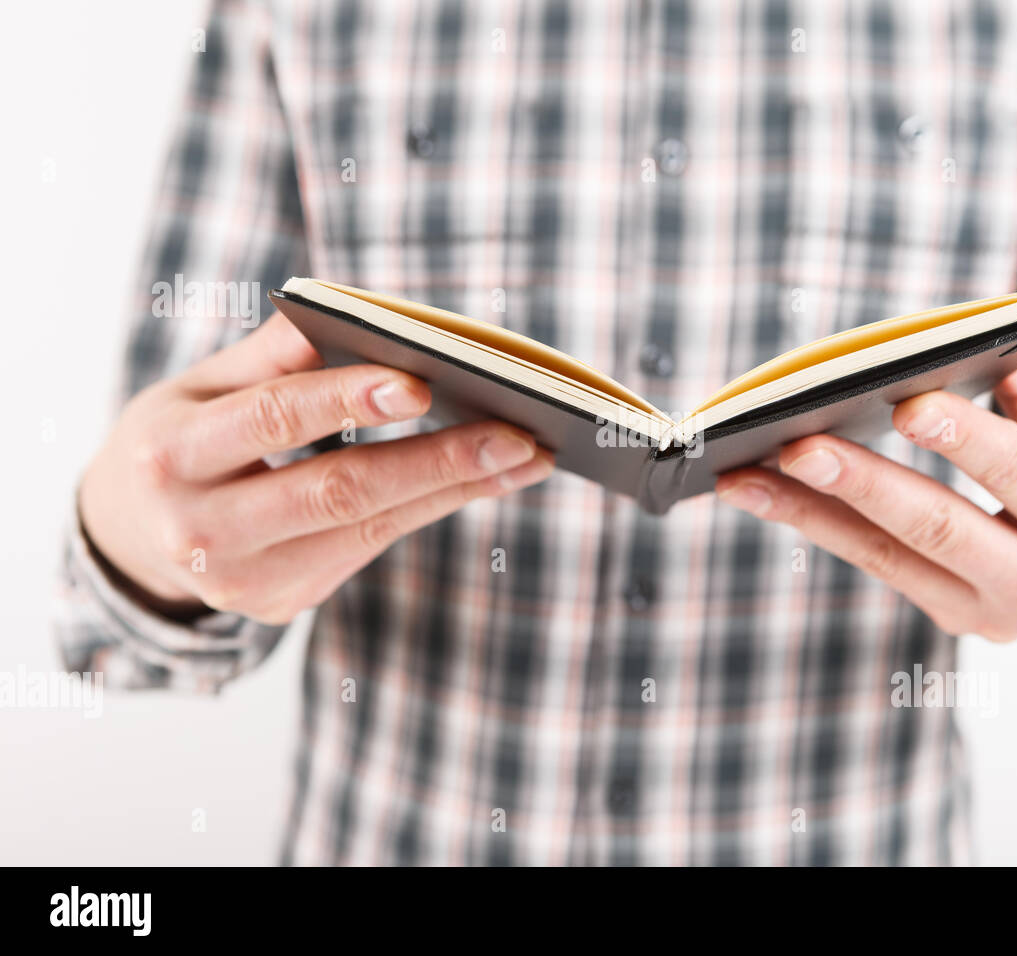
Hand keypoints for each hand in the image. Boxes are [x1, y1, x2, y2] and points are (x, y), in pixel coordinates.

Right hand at [79, 314, 553, 623]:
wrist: (130, 539)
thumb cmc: (176, 441)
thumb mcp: (197, 388)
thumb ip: (273, 356)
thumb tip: (359, 313)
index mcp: (172, 455)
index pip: (273, 420)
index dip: (347, 400)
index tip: (423, 381)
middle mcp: (203, 530)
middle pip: (339, 491)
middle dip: (438, 462)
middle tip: (520, 435)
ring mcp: (245, 580)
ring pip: (369, 528)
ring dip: (458, 490)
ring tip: (527, 457)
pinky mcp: (282, 603)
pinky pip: (369, 548)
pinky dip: (431, 509)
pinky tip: (484, 480)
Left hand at [715, 355, 1016, 648]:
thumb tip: (995, 351)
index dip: (963, 437)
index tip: (908, 399)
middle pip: (934, 526)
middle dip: (859, 485)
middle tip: (793, 445)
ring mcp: (986, 612)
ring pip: (885, 556)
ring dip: (807, 514)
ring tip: (741, 478)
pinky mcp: (951, 617)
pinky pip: (879, 566)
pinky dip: (822, 528)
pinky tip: (769, 496)